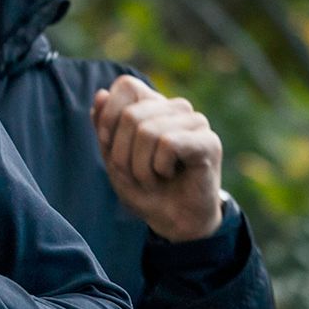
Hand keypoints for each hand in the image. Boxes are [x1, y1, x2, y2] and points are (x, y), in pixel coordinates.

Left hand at [92, 73, 227, 243]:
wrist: (173, 222)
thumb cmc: (145, 189)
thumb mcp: (114, 158)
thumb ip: (104, 126)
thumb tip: (100, 94)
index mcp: (154, 105)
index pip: (127, 86)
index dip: (109, 116)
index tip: (109, 145)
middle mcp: (176, 107)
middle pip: (130, 114)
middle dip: (122, 153)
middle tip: (136, 173)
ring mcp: (195, 121)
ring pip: (147, 131)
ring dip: (140, 166)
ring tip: (154, 177)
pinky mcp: (209, 141)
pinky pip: (168, 144)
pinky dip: (159, 167)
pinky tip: (171, 175)